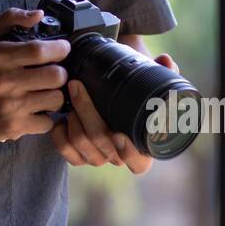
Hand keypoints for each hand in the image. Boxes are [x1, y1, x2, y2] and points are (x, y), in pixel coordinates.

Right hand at [0, 8, 70, 143]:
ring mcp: (10, 107)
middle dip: (60, 72)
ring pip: (56, 99)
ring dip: (54, 94)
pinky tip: (36, 109)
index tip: (62, 49)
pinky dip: (46, 116)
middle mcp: (4, 82)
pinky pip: (48, 122)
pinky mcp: (14, 127)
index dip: (59, 48)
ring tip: (44, 92)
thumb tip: (38, 15)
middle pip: (56, 76)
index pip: (40, 51)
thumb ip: (10, 19)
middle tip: (53, 72)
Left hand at [50, 53, 180, 174]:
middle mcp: (119, 157)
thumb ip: (164, 71)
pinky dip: (59, 133)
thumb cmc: (135, 88)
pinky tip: (61, 116)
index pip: (138, 164)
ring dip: (73, 116)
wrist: (112, 89)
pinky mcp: (77, 156)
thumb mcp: (152, 79)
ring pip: (81, 142)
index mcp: (142, 148)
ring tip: (71, 94)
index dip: (129, 153)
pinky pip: (65, 151)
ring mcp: (97, 157)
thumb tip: (166, 61)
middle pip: (101, 142)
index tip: (119, 134)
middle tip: (77, 85)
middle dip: (87, 111)